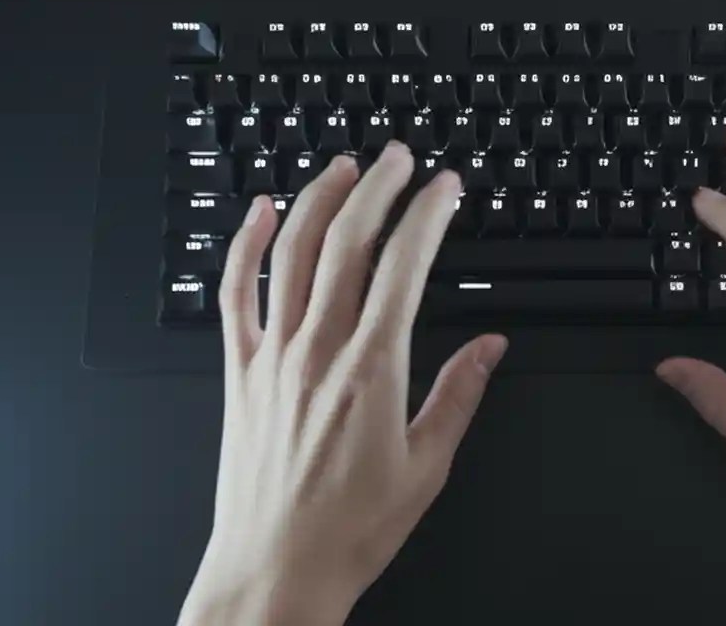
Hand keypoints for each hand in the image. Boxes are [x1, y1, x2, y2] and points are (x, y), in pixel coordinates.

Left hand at [178, 145, 507, 625]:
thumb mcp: (427, 466)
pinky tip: (260, 211)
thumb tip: (490, 347)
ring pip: (293, 254)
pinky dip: (246, 245)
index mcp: (371, 370)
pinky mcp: (239, 372)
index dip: (428, 216)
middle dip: (378, 188)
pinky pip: (235, 293)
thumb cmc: (349, 528)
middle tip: (399, 157)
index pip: (404, 267)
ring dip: (319, 199)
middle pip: (346, 243)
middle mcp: (318, 351)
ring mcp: (272, 356)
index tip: (445, 188)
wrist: (275, 568)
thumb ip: (459, 395)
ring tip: (343, 166)